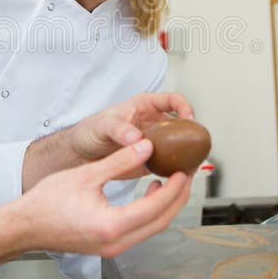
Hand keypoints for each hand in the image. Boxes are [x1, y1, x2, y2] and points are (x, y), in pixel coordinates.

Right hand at [0, 139, 191, 278]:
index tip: (183, 169)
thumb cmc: (47, 203)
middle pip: (161, 222)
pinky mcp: (109, 246)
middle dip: (177, 198)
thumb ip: (120, 161)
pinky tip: (150, 193)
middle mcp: (117, 242)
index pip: (156, 206)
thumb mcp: (86, 175)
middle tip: (186, 175)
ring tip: (172, 180)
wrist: (26, 226)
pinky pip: (140, 230)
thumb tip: (147, 147)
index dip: (174, 187)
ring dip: (166, 206)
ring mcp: (113, 248)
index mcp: (113, 225)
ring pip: (153, 228)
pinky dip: (151, 212)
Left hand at [22, 92, 194, 189]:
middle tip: (195, 148)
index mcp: (146, 106)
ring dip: (187, 156)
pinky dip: (175, 171)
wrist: (82, 154)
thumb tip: (136, 137)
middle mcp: (155, 124)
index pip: (173, 100)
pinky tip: (176, 179)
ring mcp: (156, 143)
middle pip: (182, 126)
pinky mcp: (152, 161)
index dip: (184, 107)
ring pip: (180, 147)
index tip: (188, 118)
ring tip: (190, 167)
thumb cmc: (91, 130)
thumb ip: (119, 130)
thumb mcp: (103, 126)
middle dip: (192, 136)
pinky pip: (169, 165)